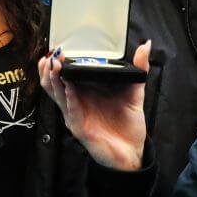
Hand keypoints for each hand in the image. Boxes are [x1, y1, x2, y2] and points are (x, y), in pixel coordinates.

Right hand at [37, 42, 150, 171]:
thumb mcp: (134, 92)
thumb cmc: (128, 123)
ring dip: (55, 79)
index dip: (56, 62)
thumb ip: (138, 69)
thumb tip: (146, 45)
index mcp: (83, 92)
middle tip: (53, 54)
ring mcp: (75, 115)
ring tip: (55, 64)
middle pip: (54, 84)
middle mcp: (75, 102)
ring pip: (57, 95)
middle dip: (50, 68)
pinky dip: (69, 98)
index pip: (63, 75)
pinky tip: (70, 88)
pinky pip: (71, 110)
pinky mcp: (79, 128)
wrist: (132, 151)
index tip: (57, 47)